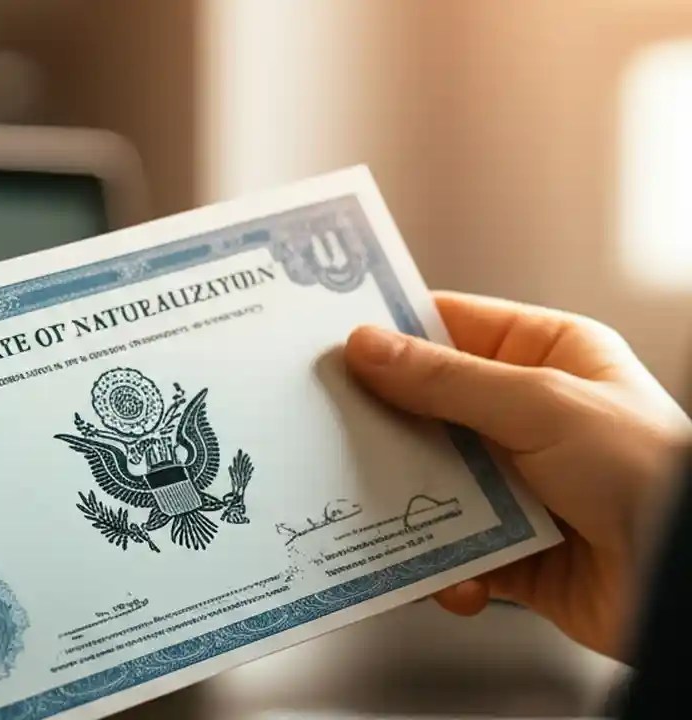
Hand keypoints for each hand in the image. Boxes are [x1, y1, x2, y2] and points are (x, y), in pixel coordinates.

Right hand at [344, 291, 691, 658]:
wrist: (685, 587)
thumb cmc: (648, 473)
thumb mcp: (540, 406)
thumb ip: (445, 381)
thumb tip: (366, 347)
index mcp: (548, 356)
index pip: (450, 328)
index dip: (390, 335)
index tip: (330, 347)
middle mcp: (529, 416)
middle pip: (426, 409)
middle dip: (384, 429)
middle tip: (333, 434)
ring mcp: (517, 484)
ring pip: (428, 481)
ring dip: (408, 504)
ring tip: (387, 516)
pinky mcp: (510, 549)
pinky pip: (448, 549)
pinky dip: (440, 568)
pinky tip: (455, 579)